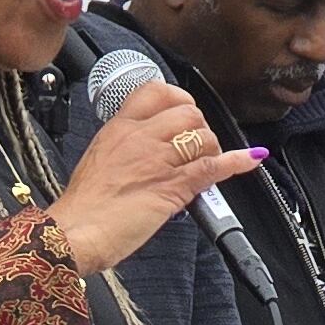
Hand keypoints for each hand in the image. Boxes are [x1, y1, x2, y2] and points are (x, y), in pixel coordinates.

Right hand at [55, 79, 260, 278]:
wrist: (74, 233)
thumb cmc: (83, 208)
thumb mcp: (99, 162)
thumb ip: (125, 151)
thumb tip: (147, 156)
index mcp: (119, 128)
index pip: (157, 92)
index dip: (179, 100)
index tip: (183, 116)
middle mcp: (141, 137)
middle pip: (188, 112)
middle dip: (199, 129)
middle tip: (195, 150)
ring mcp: (159, 160)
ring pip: (202, 137)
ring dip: (212, 150)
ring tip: (205, 167)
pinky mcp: (173, 186)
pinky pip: (213, 166)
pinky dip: (236, 163)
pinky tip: (250, 160)